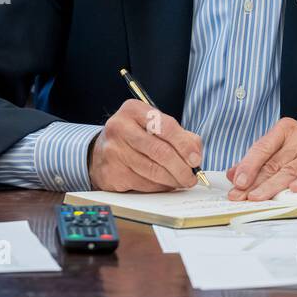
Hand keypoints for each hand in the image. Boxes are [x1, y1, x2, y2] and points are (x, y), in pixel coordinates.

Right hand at [88, 99, 203, 191]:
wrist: (100, 152)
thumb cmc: (135, 137)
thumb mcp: (155, 126)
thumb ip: (180, 136)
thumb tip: (195, 155)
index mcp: (133, 110)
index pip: (166, 126)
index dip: (184, 145)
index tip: (195, 159)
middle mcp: (120, 128)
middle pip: (159, 151)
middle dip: (181, 168)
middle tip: (191, 177)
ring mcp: (112, 151)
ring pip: (152, 170)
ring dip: (172, 180)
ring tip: (181, 182)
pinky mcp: (110, 173)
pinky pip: (142, 184)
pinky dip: (158, 187)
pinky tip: (164, 184)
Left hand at [225, 117, 296, 200]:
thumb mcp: (286, 153)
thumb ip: (260, 162)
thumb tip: (232, 174)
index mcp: (287, 131)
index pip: (262, 147)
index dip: (248, 165)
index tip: (236, 182)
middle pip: (274, 163)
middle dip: (255, 182)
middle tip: (240, 197)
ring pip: (291, 170)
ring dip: (273, 186)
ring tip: (258, 198)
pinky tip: (295, 190)